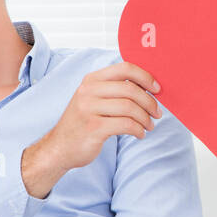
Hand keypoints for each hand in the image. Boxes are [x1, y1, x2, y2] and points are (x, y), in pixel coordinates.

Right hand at [41, 61, 164, 172]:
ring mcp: (89, 109)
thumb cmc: (83, 123)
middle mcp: (88, 91)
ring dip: (145, 118)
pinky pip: (126, 125)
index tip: (157, 89)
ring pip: (130, 108)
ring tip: (149, 126)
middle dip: (150, 102)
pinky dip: (138, 130)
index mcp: (91, 80)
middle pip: (130, 89)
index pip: (125, 68)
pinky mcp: (93, 128)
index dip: (146, 77)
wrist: (59, 147)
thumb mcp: (94, 99)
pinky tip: (139, 134)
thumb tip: (148, 87)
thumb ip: (114, 90)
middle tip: (158, 113)